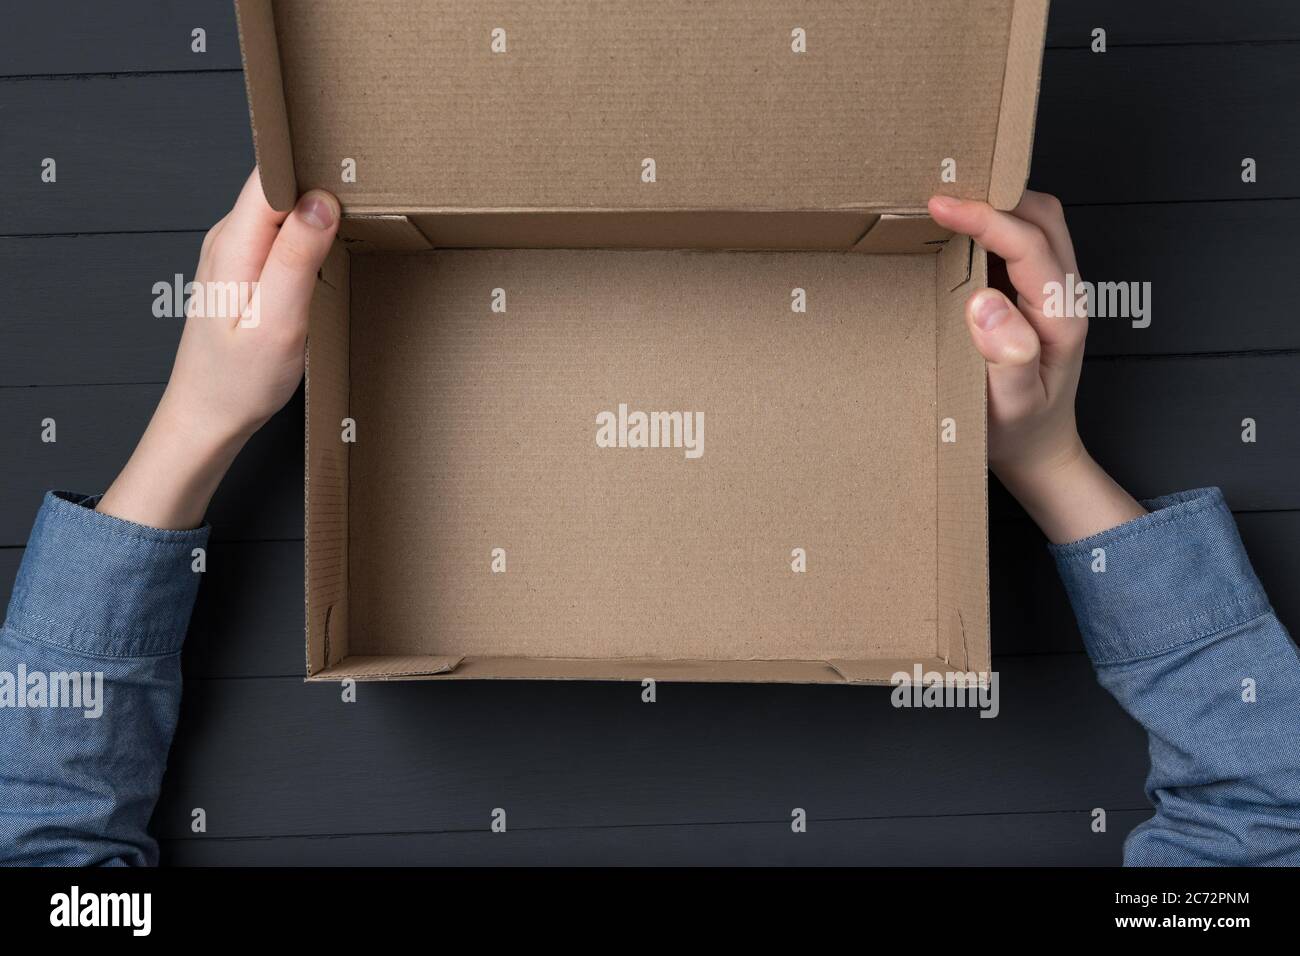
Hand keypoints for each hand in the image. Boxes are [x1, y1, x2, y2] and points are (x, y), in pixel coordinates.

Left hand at [97, 170, 339, 529]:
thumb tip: (321, 201)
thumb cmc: (240, 381)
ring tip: (354, 227)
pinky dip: (308, 238)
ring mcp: (233, 250)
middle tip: (368, 206)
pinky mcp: (243, 267)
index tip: (355, 177)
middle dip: (323, 188)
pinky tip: (326, 257)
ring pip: (283, 208)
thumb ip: (296, 259)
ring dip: (318, 215)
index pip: (274, 174)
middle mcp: (227, 236)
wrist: (206, 417)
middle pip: (281, 185)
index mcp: (233, 243)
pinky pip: (280, 232)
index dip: (315, 167)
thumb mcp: (278, 323)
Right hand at [928, 191, 1144, 542]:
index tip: (939, 205)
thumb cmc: (1019, 433)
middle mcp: (1065, 296)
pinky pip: (1021, 244)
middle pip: (1043, 217)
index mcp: (1061, 317)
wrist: (1039, 452)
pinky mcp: (1036, 296)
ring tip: (948, 206)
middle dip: (995, 195)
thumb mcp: (1010, 406)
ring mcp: (1053, 293)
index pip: (1028, 244)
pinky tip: (957, 235)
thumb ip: (1007, 356)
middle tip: (940, 193)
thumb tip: (985, 301)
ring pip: (1036, 223)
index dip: (984, 217)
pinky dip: (992, 227)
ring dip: (997, 206)